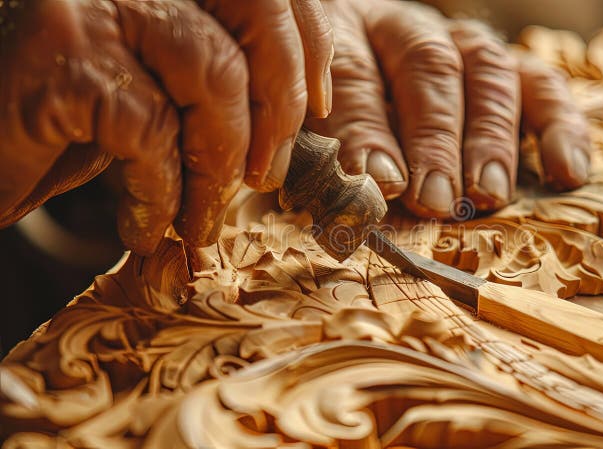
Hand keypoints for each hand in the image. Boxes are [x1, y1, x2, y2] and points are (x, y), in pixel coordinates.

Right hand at [0, 0, 332, 252]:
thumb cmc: (53, 114)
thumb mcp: (147, 83)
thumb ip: (211, 82)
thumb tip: (292, 112)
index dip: (306, 42)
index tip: (318, 107)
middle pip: (255, 12)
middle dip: (281, 103)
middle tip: (268, 176)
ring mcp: (97, 4)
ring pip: (215, 75)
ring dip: (220, 165)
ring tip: (200, 221)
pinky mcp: (63, 55)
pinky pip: (150, 131)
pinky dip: (159, 194)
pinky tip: (146, 227)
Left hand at [305, 0, 590, 217]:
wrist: (355, 66)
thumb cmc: (320, 116)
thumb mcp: (303, 129)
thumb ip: (315, 157)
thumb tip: (341, 205)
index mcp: (340, 33)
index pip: (354, 73)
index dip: (367, 131)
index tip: (379, 183)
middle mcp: (404, 26)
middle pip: (428, 68)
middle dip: (434, 140)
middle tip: (435, 198)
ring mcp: (458, 39)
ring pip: (486, 72)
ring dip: (491, 137)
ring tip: (489, 194)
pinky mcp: (503, 63)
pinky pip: (540, 83)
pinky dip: (559, 126)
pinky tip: (567, 172)